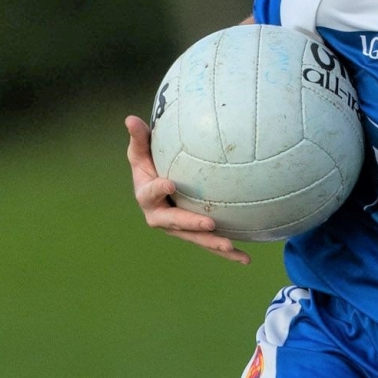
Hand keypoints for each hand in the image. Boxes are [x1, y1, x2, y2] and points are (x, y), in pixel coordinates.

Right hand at [125, 116, 249, 262]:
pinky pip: (210, 244)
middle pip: (175, 224)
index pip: (150, 194)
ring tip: (231, 247)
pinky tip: (246, 259)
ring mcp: (178, 229)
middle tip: (209, 224)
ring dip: (213, 244)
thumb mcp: (141, 151)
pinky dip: (228, 253)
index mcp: (146, 196)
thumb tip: (131, 119)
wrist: (158, 186)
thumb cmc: (150, 165)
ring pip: (195, 239)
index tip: (170, 183)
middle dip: (191, 225)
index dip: (158, 189)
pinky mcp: (193, 234)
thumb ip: (139, 138)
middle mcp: (160, 217)